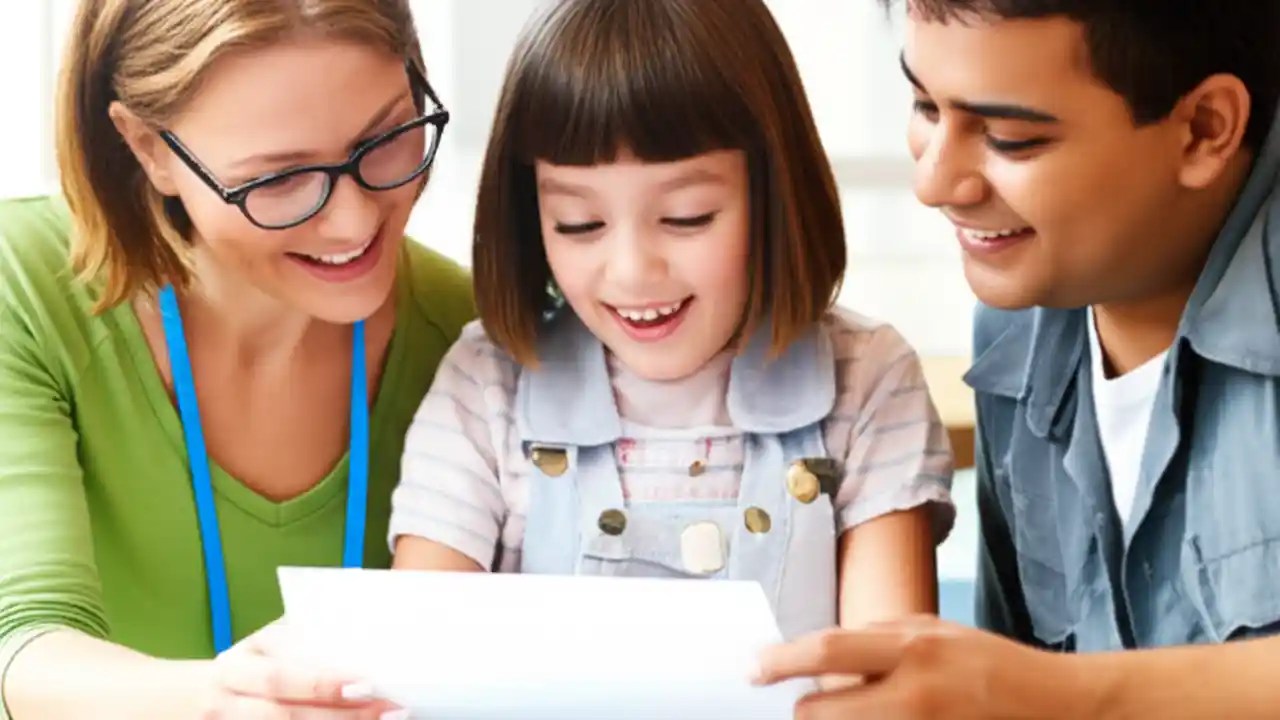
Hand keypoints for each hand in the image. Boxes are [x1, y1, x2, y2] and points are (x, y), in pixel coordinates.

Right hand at [197, 620, 404, 718]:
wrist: (184, 700)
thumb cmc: (246, 668)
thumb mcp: (261, 649)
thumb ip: (299, 641)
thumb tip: (364, 636)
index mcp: (237, 667)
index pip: (281, 677)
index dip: (323, 684)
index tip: (368, 683)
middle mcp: (226, 705)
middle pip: (284, 716)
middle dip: (340, 715)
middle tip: (387, 709)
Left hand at [753, 615, 1085, 719]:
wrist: (1056, 706)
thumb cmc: (990, 664)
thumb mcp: (935, 632)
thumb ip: (878, 639)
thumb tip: (821, 653)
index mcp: (913, 649)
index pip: (827, 650)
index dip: (780, 660)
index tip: (752, 668)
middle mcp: (914, 693)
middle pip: (822, 712)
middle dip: (804, 711)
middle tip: (801, 705)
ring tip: (843, 711)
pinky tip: (874, 719)